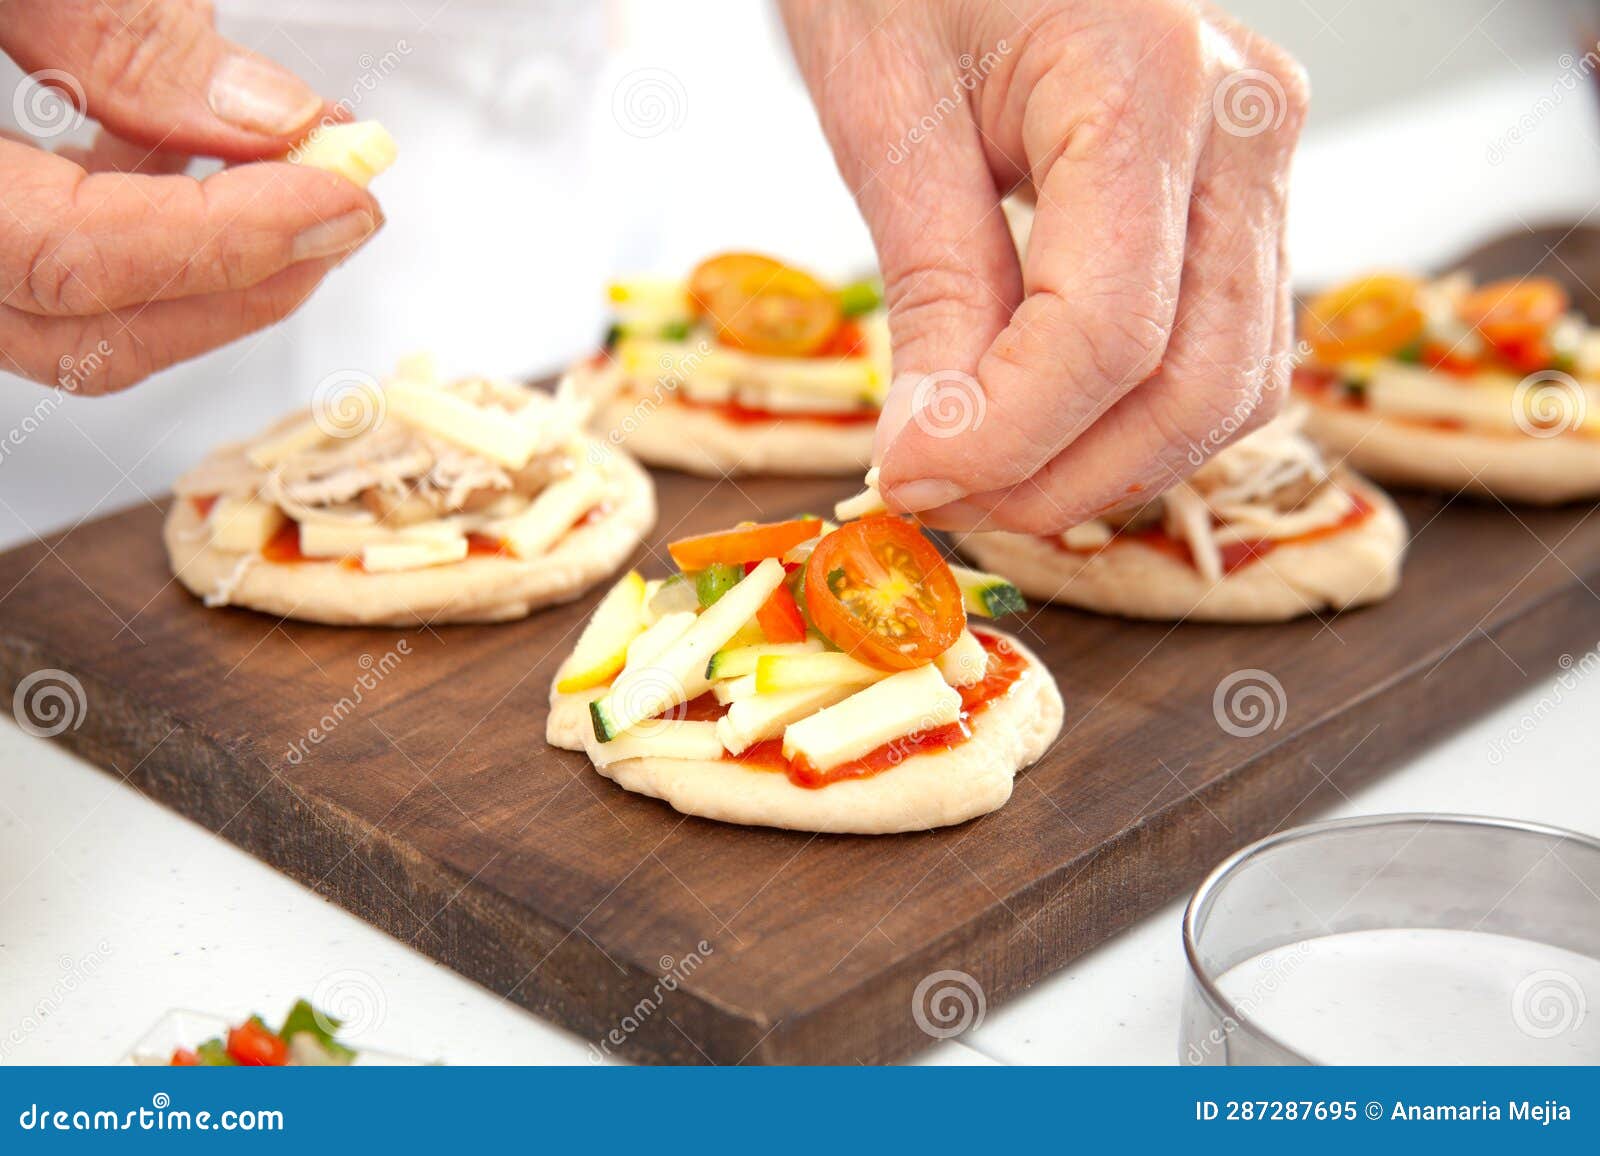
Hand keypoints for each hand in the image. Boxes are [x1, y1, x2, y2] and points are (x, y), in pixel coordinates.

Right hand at [0, 0, 382, 394]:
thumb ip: (110, 24)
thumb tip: (261, 116)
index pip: (71, 256)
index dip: (224, 237)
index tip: (339, 191)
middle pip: (72, 323)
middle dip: (234, 279)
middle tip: (342, 204)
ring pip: (52, 316)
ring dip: (194, 265)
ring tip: (288, 179)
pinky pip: (22, 267)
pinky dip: (127, 229)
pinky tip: (183, 155)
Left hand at [782, 0, 1307, 531]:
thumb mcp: (887, 115)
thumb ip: (933, 290)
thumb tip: (935, 454)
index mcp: (1148, 75)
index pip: (1106, 330)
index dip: (1004, 438)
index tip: (907, 480)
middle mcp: (1242, 123)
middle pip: (1196, 383)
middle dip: (1062, 478)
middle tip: (942, 500)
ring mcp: (1260, 161)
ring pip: (1232, 388)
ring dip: (1108, 467)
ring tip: (985, 477)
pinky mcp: (1244, 199)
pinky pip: (1224, 353)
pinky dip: (1139, 419)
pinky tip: (1045, 430)